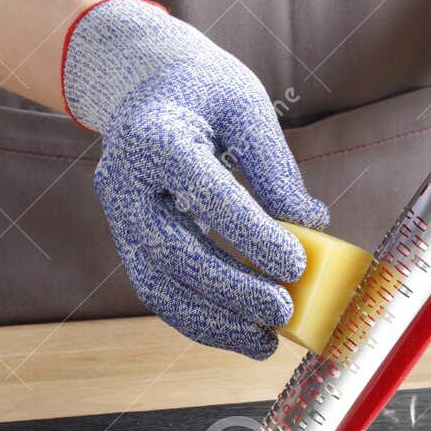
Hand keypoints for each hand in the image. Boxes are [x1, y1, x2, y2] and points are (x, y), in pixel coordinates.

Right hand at [62, 0, 327, 358]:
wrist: (143, 87)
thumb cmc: (202, 90)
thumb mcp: (244, 105)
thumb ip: (273, 167)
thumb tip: (312, 225)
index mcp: (152, 136)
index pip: (203, 192)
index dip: (249, 233)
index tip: (296, 262)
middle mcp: (123, 182)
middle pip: (172, 252)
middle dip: (231, 290)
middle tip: (283, 311)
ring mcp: (119, 218)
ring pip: (158, 285)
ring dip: (212, 322)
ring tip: (264, 343)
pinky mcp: (129, 243)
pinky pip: (160, 292)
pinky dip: (201, 319)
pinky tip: (244, 334)